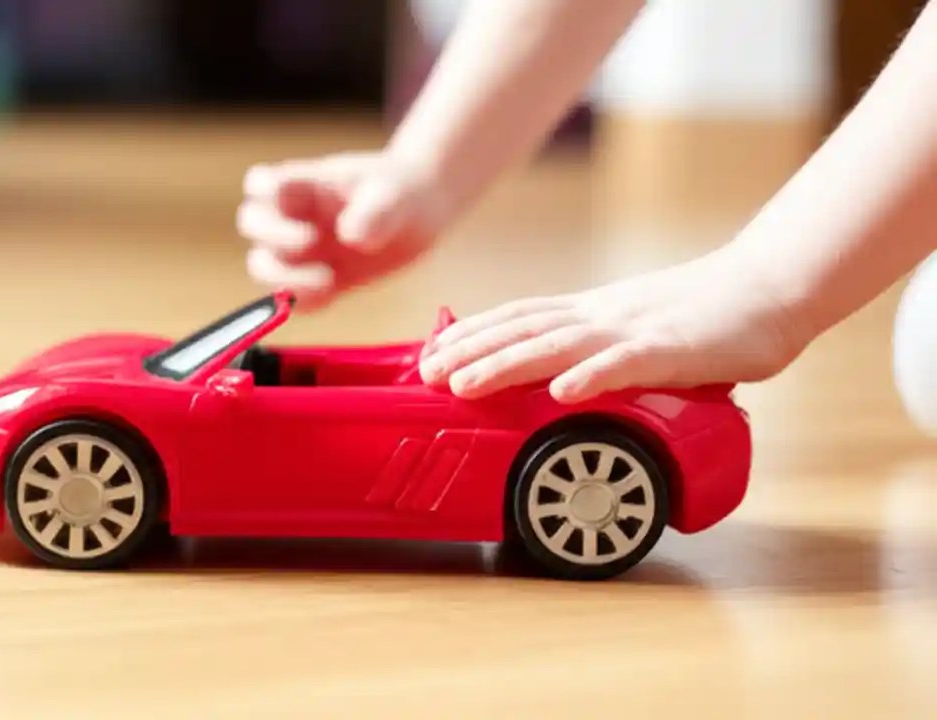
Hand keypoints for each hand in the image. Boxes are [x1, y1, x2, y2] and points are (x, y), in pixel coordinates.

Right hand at [237, 151, 450, 309]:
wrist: (418, 214)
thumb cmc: (399, 191)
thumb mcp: (395, 194)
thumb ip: (376, 210)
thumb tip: (351, 236)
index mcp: (303, 184)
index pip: (260, 183)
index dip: (261, 192)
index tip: (283, 197)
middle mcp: (292, 217)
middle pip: (252, 223)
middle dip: (273, 236)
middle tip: (310, 241)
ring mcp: (299, 252)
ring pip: (264, 265)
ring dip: (284, 278)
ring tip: (328, 281)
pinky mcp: (314, 281)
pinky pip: (294, 299)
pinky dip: (305, 301)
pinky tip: (333, 293)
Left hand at [418, 247, 814, 401]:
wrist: (769, 289)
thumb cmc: (706, 317)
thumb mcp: (636, 330)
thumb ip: (599, 352)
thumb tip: (564, 382)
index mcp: (593, 312)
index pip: (519, 317)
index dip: (472, 334)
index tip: (431, 353)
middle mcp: (602, 315)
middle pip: (523, 329)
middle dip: (469, 351)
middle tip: (425, 373)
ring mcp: (635, 329)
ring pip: (558, 345)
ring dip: (505, 364)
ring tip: (462, 384)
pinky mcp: (673, 348)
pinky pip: (627, 363)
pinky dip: (592, 376)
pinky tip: (561, 392)